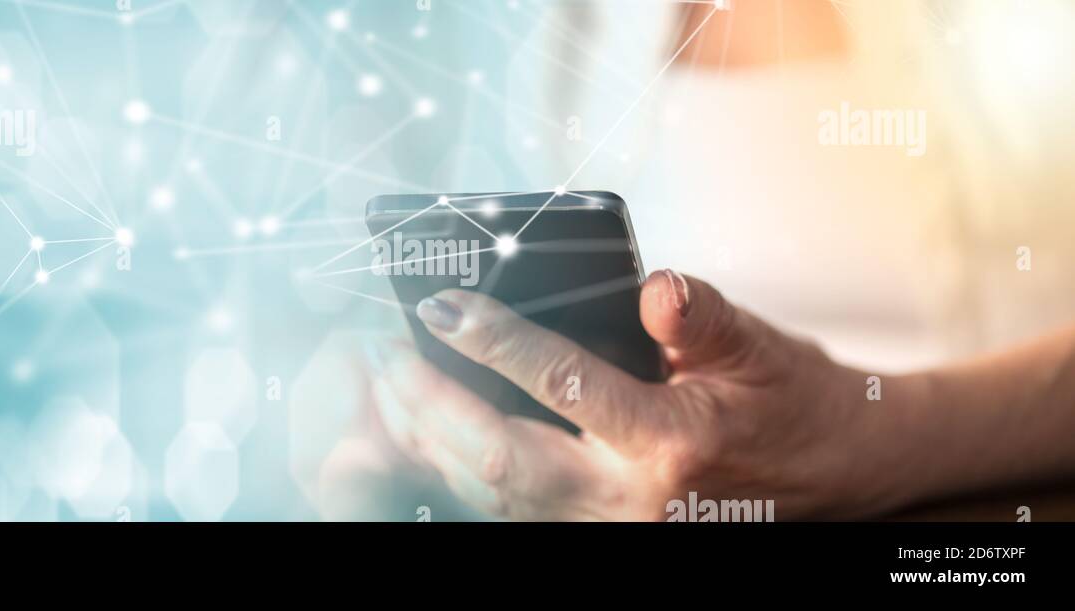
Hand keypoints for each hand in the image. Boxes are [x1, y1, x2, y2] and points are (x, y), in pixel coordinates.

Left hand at [370, 270, 922, 519]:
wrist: (835, 475)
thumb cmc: (791, 403)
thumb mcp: (760, 349)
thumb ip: (703, 319)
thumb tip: (657, 287)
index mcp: (671, 444)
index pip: (563, 387)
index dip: (495, 342)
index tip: (443, 307)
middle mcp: (630, 499)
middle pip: (501, 462)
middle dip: (431, 407)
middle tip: (387, 355)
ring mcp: (610, 528)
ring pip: (493, 497)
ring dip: (432, 443)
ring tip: (392, 391)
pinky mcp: (599, 533)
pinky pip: (510, 511)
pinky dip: (461, 473)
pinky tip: (431, 437)